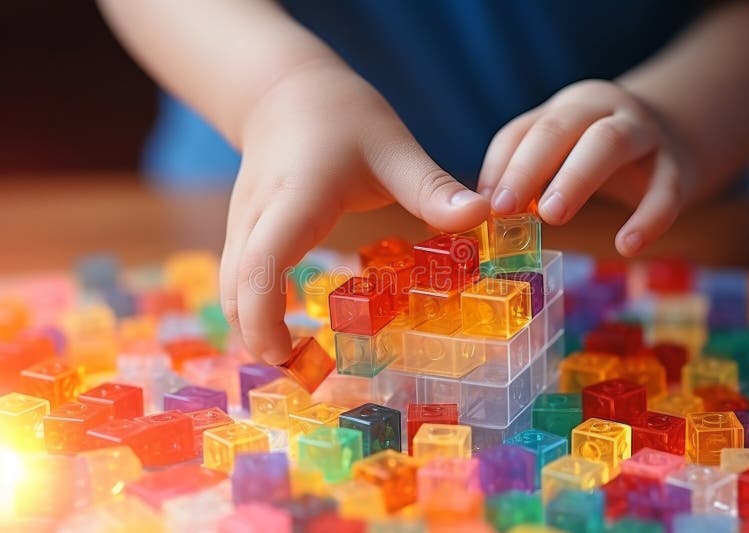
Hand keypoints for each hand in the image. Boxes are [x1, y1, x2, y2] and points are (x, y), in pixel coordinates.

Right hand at [222, 61, 489, 363]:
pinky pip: (239, 278)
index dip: (265, 316)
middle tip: (305, 373)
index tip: (287, 355)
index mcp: (294, 199)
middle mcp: (257, 216)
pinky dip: (254, 309)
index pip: (263, 263)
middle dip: (257, 337)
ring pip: (229, 287)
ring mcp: (242, 224)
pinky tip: (288, 326)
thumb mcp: (392, 146)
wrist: (286, 92)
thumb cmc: (341, 114)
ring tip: (299, 357)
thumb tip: (482, 216)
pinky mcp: (244, 230)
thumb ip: (431, 186)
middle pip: (234, 289)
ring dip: (253, 326)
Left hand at [478, 79, 695, 256]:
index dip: (500, 166)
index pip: (524, 131)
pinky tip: (627, 245)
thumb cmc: (596, 153)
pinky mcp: (677, 166)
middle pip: (562, 127)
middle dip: (529, 166)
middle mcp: (603, 111)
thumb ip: (525, 175)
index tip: (482, 205)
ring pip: (610, 143)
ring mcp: (644, 134)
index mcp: (566, 109)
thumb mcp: (562, 154)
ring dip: (576, 177)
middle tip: (505, 208)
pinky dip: (648, 218)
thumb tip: (482, 211)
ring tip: (551, 216)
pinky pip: (665, 189)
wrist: (677, 137)